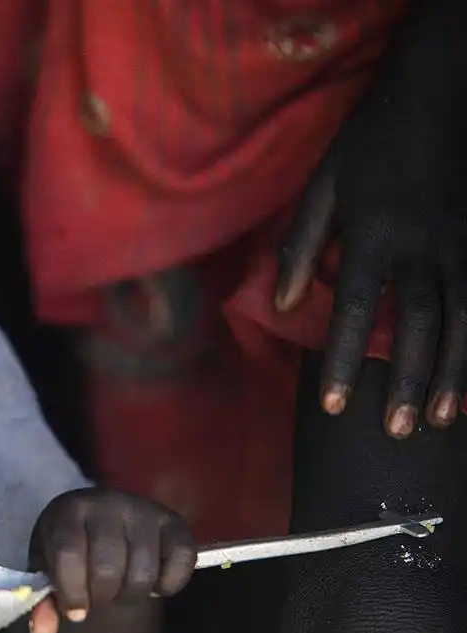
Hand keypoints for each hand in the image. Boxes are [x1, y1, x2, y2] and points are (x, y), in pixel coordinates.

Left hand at [26, 489, 195, 632]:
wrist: (99, 518)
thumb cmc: (71, 546)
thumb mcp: (50, 568)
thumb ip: (45, 601)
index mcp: (68, 510)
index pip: (69, 553)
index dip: (72, 591)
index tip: (75, 612)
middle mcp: (107, 502)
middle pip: (108, 568)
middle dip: (103, 595)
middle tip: (100, 595)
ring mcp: (143, 509)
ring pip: (143, 571)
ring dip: (132, 594)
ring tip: (122, 588)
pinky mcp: (173, 522)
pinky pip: (180, 561)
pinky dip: (168, 585)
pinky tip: (153, 583)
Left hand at [275, 35, 466, 438]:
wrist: (436, 95)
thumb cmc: (367, 144)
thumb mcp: (322, 186)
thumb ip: (303, 246)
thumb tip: (289, 304)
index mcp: (373, 235)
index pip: (355, 310)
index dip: (344, 361)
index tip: (332, 406)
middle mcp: (421, 248)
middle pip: (414, 326)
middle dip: (403, 382)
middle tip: (392, 432)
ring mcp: (460, 246)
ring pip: (458, 322)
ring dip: (448, 375)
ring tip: (435, 421)